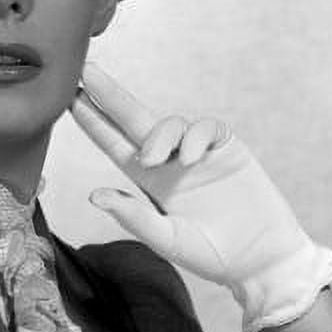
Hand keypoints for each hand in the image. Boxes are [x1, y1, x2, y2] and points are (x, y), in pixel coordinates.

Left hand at [71, 64, 331, 331]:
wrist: (262, 259)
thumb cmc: (214, 256)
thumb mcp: (167, 240)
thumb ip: (134, 217)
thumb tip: (93, 195)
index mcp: (152, 184)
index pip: (116, 147)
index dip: (95, 124)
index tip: (69, 101)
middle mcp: (172, 163)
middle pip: (135, 121)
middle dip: (111, 96)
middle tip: (88, 72)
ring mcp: (200, 154)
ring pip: (170, 124)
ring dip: (158, 136)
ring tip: (151, 160)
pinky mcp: (228, 149)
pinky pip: (206, 128)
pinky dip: (195, 137)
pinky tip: (190, 159)